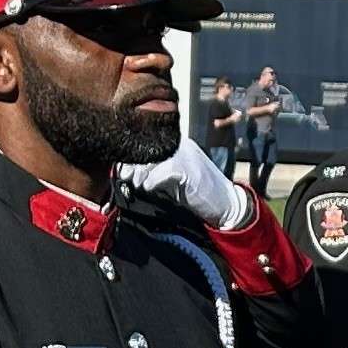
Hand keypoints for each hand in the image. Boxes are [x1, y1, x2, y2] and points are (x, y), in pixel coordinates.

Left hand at [135, 138, 255, 230]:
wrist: (224, 204)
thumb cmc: (196, 192)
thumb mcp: (172, 178)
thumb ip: (155, 171)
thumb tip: (129, 171)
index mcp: (176, 145)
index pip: (149, 143)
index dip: (133, 157)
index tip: (122, 169)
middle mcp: (181, 146)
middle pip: (149, 149)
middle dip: (134, 164)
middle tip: (126, 177)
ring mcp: (187, 156)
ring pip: (154, 159)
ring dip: (142, 173)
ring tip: (139, 184)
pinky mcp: (190, 169)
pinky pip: (164, 171)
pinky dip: (153, 181)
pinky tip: (151, 188)